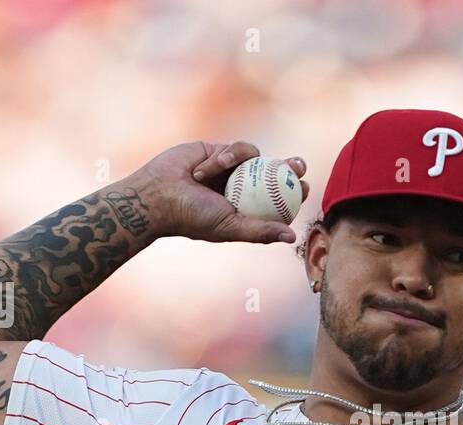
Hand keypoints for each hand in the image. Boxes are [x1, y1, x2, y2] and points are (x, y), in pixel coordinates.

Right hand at [130, 141, 310, 243]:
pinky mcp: (218, 150)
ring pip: (255, 158)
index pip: (279, 199)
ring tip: (216, 171)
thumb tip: (292, 237)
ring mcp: (231, 169)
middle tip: (299, 165)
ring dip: (239, 162)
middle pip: (275, 174)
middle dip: (290, 167)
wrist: (156, 195)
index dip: (295, 193)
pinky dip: (223, 157)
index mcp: (248, 209)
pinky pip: (235, 148)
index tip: (305, 187)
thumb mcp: (229, 227)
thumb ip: (260, 231)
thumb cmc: (191, 217)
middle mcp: (242, 189)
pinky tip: (204, 168)